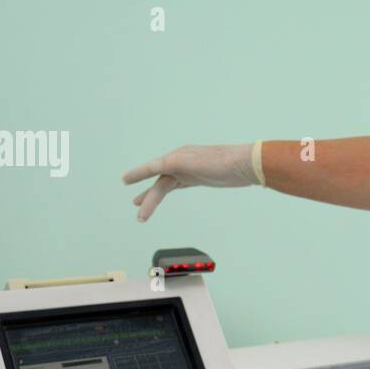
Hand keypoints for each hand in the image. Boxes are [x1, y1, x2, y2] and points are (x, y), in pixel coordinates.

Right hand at [122, 142, 259, 221]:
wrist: (245, 165)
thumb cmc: (221, 161)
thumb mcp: (193, 162)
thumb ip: (174, 162)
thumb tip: (161, 164)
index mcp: (177, 156)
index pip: (153, 167)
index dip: (138, 174)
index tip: (124, 180)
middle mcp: (181, 161)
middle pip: (160, 183)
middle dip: (147, 198)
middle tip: (138, 213)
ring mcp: (189, 170)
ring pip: (166, 185)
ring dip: (154, 197)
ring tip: (140, 209)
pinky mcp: (198, 177)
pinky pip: (177, 185)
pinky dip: (168, 191)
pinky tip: (163, 194)